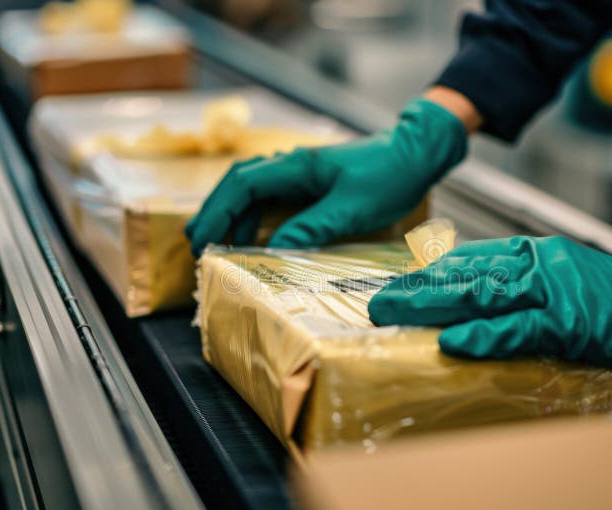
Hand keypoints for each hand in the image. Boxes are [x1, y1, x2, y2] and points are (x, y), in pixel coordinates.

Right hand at [185, 98, 466, 254]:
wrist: (415, 156)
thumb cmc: (388, 177)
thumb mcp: (352, 207)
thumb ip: (313, 226)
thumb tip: (274, 250)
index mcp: (296, 166)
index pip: (242, 185)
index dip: (217, 212)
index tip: (202, 239)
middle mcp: (291, 167)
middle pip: (238, 186)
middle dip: (214, 213)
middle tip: (195, 244)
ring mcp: (299, 176)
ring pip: (252, 193)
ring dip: (231, 217)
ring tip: (215, 246)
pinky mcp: (310, 186)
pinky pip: (271, 201)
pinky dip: (255, 219)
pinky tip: (252, 239)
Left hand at [368, 236, 611, 372]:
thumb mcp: (557, 279)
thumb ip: (515, 287)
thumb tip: (470, 304)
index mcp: (529, 254)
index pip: (467, 259)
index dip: (426, 273)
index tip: (393, 283)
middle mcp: (533, 264)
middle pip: (463, 273)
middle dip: (416, 287)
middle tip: (377, 299)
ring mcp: (550, 290)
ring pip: (481, 293)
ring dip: (433, 303)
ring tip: (393, 311)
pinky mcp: (568, 320)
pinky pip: (519, 327)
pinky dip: (485, 334)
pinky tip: (453, 339)